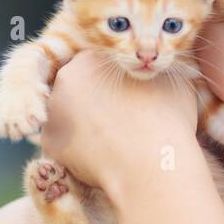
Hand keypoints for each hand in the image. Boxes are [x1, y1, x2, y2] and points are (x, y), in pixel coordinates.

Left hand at [39, 50, 197, 192]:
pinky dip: (79, 148)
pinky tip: (102, 155)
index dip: (116, 83)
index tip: (129, 99)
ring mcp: (54, 111)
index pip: (100, 65)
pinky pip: (64, 141)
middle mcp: (66, 79)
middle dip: (96, 99)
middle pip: (80, 86)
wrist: (152, 165)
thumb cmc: (167, 120)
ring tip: (113, 138)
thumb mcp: (172, 81)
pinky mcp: (50, 142)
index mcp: (94, 58)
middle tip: (120, 119)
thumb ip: (156, 71)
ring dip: (86, 122)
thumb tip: (156, 71)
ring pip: (69, 113)